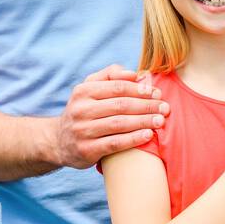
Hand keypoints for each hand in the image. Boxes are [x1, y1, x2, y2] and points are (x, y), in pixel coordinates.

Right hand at [53, 64, 169, 168]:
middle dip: (146, 106)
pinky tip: (148, 135)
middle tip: (165, 108)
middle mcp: (80, 110)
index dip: (140, 90)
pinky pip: (115, 143)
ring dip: (143, 121)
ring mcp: (82, 131)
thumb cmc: (83, 111)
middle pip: (121, 105)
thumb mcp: (89, 89)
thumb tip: (134, 74)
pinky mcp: (86, 150)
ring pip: (119, 124)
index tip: (157, 93)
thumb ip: (110, 76)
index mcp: (83, 91)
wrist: (59, 141)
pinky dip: (133, 139)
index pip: (117, 87)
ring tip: (161, 121)